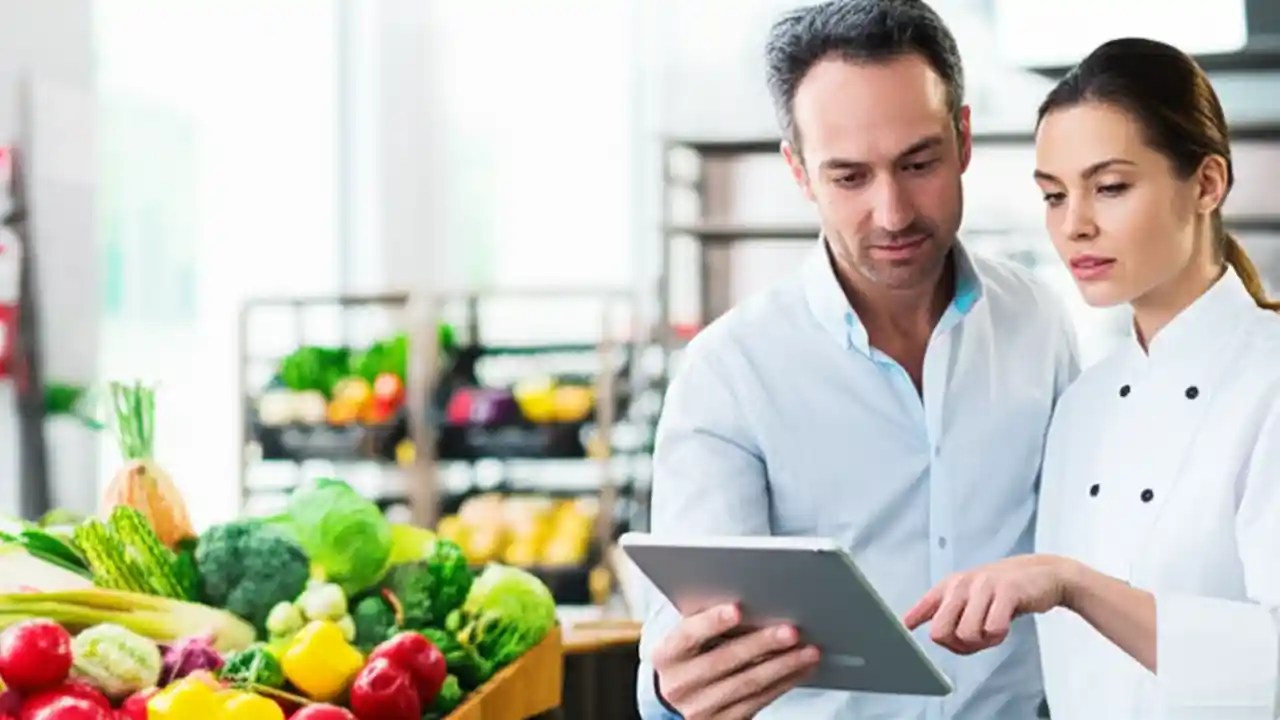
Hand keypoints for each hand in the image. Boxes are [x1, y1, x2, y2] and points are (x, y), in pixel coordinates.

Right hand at [652, 604, 819, 719]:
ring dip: (783, 666)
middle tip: (790, 630)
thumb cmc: (690, 656)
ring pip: (748, 684)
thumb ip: (706, 621)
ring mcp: (701, 707)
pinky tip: (801, 668)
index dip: (712, 622)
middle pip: (725, 661)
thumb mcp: (687, 639)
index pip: (688, 635)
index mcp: (667, 655)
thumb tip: (750, 598)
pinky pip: (760, 700)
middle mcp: (680, 684)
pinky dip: (785, 683)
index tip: (737, 609)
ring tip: (808, 650)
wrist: (680, 696)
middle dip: (761, 644)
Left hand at [902, 554, 1077, 654]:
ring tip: (994, 629)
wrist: (1044, 574)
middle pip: (940, 632)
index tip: (907, 629)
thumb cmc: (1002, 592)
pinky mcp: (1006, 591)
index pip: (925, 607)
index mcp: (950, 586)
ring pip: (966, 635)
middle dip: (958, 645)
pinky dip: (998, 636)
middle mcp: (963, 584)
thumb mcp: (970, 598)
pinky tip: (1004, 626)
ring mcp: (984, 586)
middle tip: (976, 640)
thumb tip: (917, 628)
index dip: (915, 620)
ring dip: (983, 642)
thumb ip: (946, 614)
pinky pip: (993, 629)